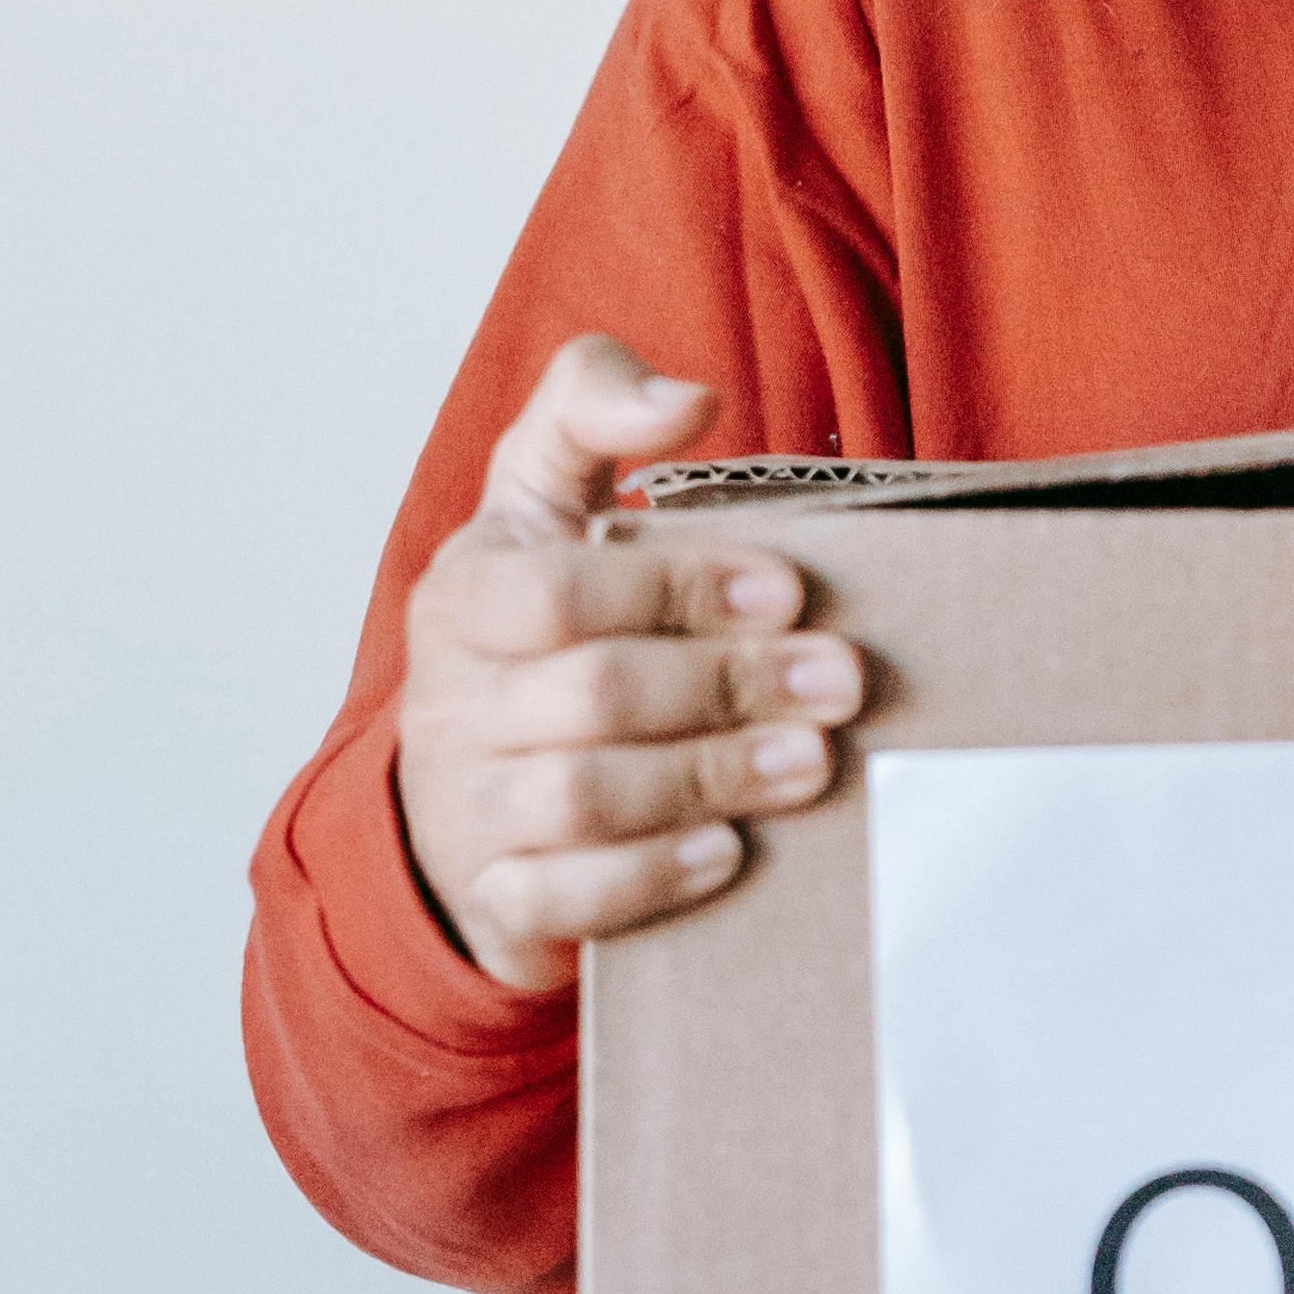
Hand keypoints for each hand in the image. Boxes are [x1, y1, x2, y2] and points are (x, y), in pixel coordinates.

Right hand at [392, 335, 864, 991]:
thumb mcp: (541, 494)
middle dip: (729, 685)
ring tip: (812, 762)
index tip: (788, 593)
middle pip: (592, 694)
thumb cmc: (533, 628)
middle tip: (840, 681)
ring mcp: (466, 804)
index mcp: (467, 590)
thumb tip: (690, 395)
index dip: (677, 588)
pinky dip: (649, 878)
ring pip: (582, 799)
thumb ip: (591, 405)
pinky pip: (560, 899)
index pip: (556, 589)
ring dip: (710, 778)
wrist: (463, 790)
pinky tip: (728, 851)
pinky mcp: (495, 896)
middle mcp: (453, 698)